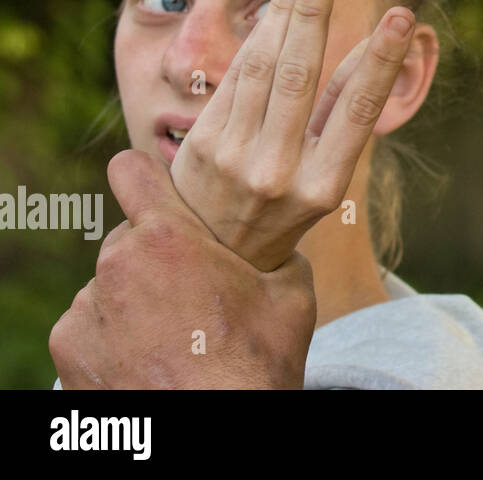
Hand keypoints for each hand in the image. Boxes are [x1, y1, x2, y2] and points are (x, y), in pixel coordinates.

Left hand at [50, 149, 315, 388]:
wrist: (217, 434)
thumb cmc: (256, 367)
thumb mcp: (293, 296)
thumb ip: (278, 250)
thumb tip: (278, 239)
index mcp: (169, 238)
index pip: (130, 170)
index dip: (147, 176)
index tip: (161, 192)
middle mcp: (117, 265)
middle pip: (131, 237)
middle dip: (158, 256)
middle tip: (195, 291)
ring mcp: (86, 309)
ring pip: (111, 282)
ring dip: (136, 297)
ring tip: (176, 334)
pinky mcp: (68, 350)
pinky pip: (91, 323)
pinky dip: (114, 335)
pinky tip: (150, 357)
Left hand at [171, 0, 416, 271]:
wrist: (214, 254)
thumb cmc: (285, 201)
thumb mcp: (326, 172)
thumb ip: (343, 113)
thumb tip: (375, 52)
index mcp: (324, 185)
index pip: (358, 109)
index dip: (380, 58)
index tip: (401, 15)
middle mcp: (278, 173)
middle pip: (299, 76)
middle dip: (314, 14)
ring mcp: (236, 158)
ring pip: (263, 69)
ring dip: (284, 13)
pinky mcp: (203, 144)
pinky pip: (234, 77)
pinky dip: (257, 36)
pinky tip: (276, 5)